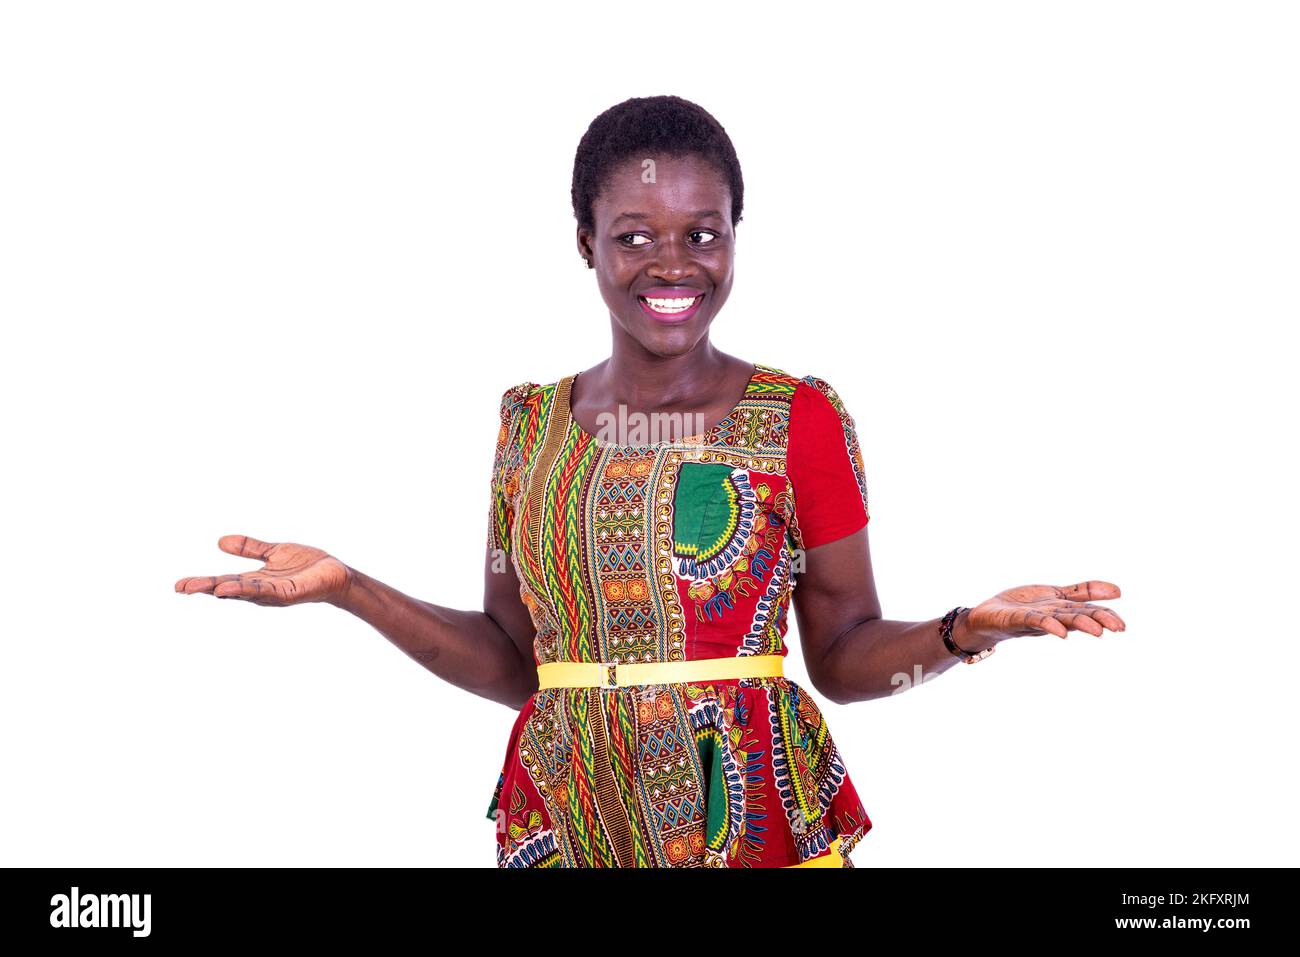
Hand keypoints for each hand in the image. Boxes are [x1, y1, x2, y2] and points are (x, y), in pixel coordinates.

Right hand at [174, 535, 350, 606]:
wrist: (336, 574)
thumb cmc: (307, 565)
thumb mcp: (274, 552)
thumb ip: (250, 548)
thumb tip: (220, 541)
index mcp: (255, 581)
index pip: (223, 582)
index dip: (202, 583)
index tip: (179, 586)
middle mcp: (260, 590)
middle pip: (228, 589)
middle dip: (205, 588)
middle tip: (180, 588)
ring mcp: (274, 593)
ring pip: (244, 591)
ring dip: (224, 590)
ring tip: (204, 588)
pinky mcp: (289, 593)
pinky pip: (266, 591)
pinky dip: (248, 590)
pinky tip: (232, 588)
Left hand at [957, 580, 1125, 648]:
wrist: (985, 618)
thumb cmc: (1021, 607)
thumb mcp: (1055, 595)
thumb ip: (1082, 592)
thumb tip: (1118, 590)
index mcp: (1062, 609)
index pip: (1088, 610)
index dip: (1106, 615)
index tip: (1123, 625)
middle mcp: (1052, 616)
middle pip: (1079, 616)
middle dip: (1099, 620)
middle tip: (1119, 628)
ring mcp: (1035, 619)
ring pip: (1061, 619)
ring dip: (1079, 624)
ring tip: (1098, 631)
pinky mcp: (1016, 619)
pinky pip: (1034, 621)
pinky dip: (1048, 625)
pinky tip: (1061, 632)